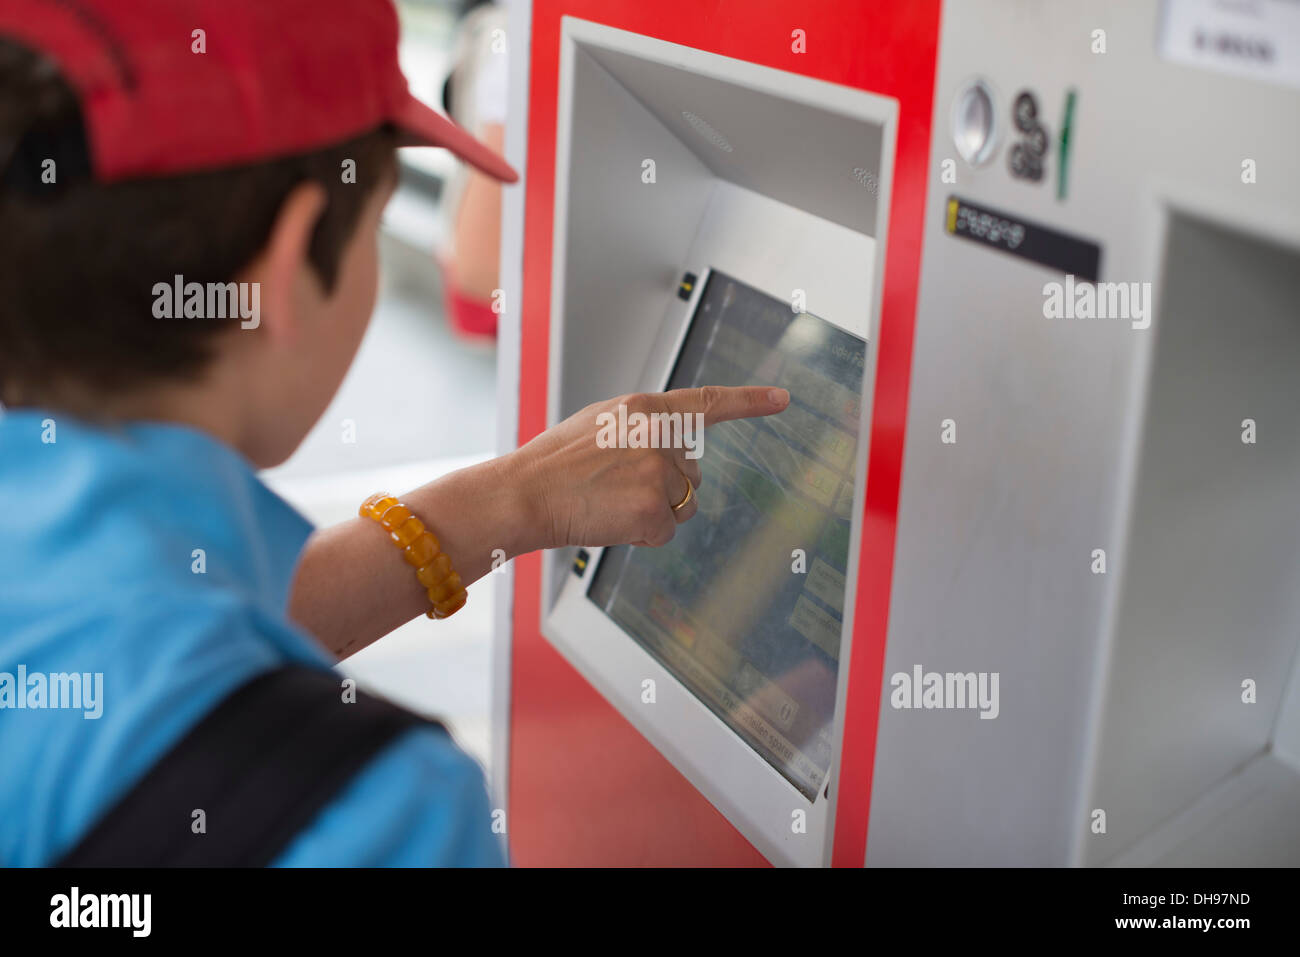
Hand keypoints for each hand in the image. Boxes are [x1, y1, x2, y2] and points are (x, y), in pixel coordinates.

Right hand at [508, 386, 789, 549]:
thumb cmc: (553, 465)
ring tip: (609, 503)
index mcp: (643, 409)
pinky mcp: (654, 508)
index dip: (748, 402)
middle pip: (692, 472)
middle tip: (614, 487)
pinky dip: (642, 535)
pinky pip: (665, 532)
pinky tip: (611, 522)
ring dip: (654, 512)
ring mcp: (658, 472)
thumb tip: (673, 445)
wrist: (524, 494)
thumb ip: (641, 428)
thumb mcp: (599, 424)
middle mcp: (659, 435)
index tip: (781, 400)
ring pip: (683, 504)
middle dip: (664, 486)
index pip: (706, 403)